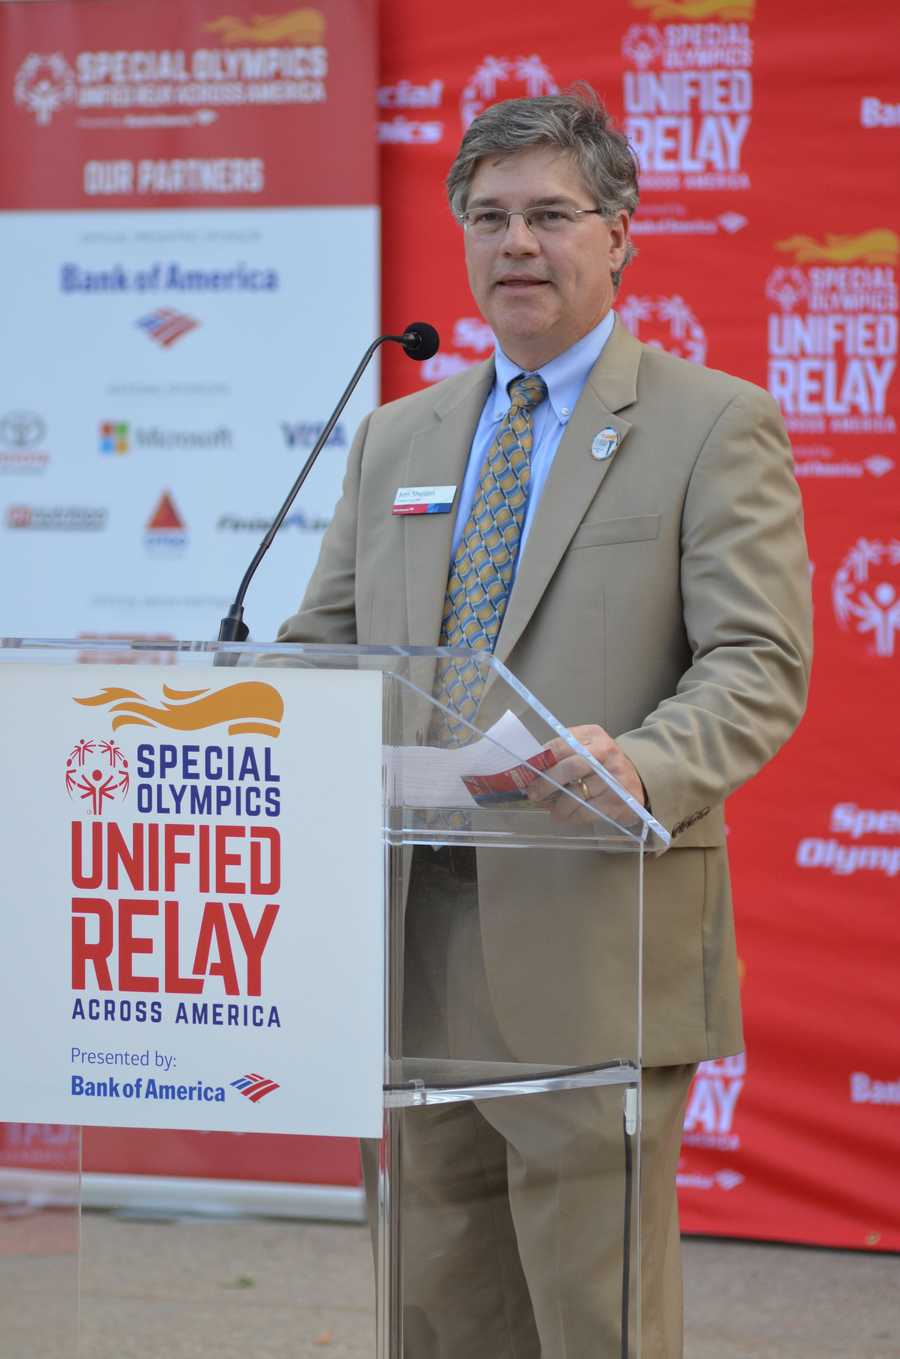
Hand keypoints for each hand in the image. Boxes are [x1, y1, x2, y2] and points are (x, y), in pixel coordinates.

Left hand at [527, 723, 645, 824]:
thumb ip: (562, 752)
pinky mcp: (619, 800)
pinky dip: (573, 817)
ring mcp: (614, 777)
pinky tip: (567, 816)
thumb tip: (531, 768)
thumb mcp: (586, 748)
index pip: (562, 744)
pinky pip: (588, 811)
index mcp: (594, 735)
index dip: (542, 760)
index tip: (528, 772)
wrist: (637, 779)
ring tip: (553, 811)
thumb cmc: (601, 764)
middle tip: (533, 794)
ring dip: (559, 806)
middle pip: (571, 768)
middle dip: (547, 783)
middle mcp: (607, 753)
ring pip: (578, 794)